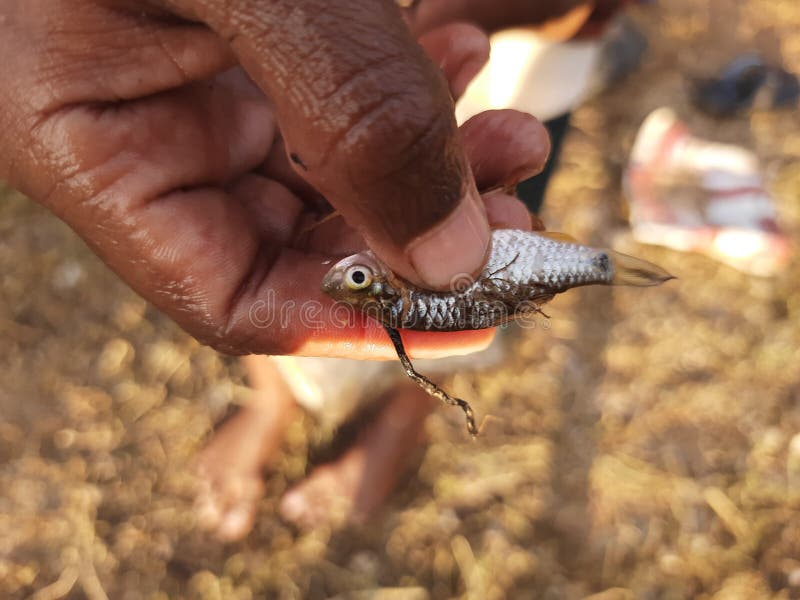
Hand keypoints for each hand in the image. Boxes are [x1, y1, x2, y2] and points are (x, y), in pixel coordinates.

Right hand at [0, 0, 548, 357]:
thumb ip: (352, 114)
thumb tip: (452, 259)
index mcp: (92, 148)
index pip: (229, 298)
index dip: (353, 322)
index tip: (470, 316)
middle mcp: (141, 136)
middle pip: (295, 247)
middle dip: (416, 237)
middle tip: (518, 213)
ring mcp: (191, 91)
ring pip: (325, 179)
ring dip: (429, 166)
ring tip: (515, 134)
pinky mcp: (236, 49)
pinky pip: (327, 107)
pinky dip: (403, 96)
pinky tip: (456, 53)